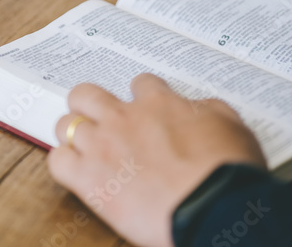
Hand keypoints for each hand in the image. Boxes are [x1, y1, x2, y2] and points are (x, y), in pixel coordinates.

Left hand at [47, 76, 264, 246]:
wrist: (214, 207)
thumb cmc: (229, 171)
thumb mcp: (233, 127)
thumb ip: (209, 111)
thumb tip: (198, 109)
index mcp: (159, 103)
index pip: (139, 84)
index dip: (140, 97)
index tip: (144, 109)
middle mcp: (124, 118)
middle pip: (86, 93)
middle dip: (88, 103)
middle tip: (98, 119)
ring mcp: (102, 146)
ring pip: (66, 124)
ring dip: (73, 134)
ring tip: (84, 148)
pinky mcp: (88, 179)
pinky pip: (57, 161)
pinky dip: (63, 164)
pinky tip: (75, 172)